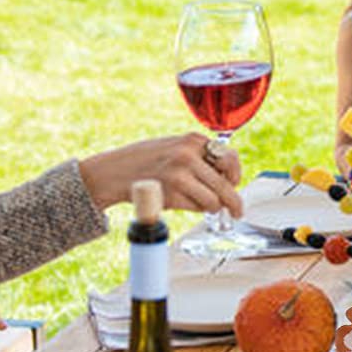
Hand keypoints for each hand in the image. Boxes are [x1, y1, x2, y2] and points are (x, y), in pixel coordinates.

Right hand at [80, 134, 242, 215]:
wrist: (113, 171)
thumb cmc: (145, 161)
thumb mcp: (175, 147)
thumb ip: (199, 157)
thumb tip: (228, 179)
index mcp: (192, 140)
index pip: (230, 158)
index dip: (235, 175)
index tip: (234, 184)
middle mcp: (188, 154)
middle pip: (226, 183)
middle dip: (234, 201)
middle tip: (237, 212)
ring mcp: (180, 174)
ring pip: (214, 199)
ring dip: (213, 207)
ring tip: (205, 206)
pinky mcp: (172, 193)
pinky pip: (198, 208)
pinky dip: (197, 210)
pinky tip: (185, 204)